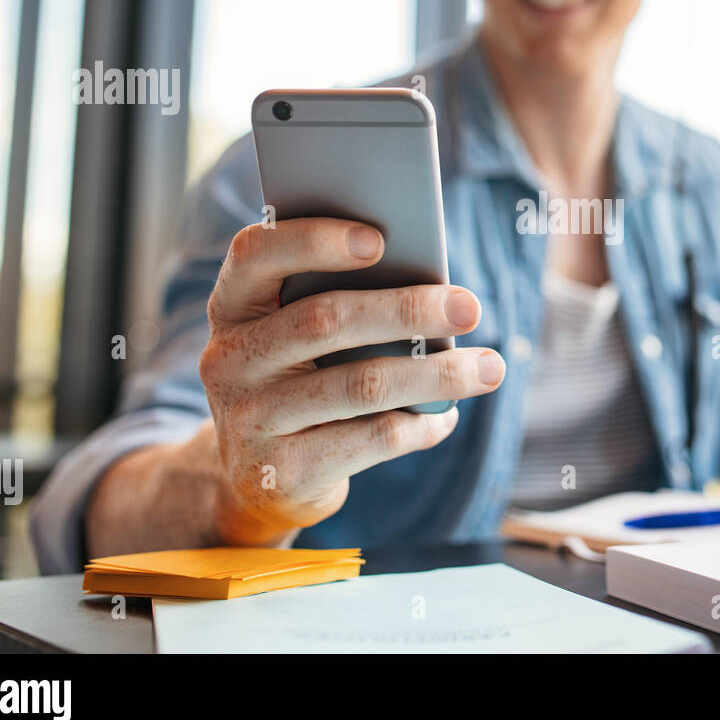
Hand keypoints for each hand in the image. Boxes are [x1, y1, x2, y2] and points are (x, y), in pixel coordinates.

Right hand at [198, 218, 505, 543]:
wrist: (254, 480)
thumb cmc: (299, 380)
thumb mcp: (295, 337)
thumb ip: (337, 302)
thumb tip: (435, 291)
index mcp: (234, 306)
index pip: (256, 254)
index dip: (313, 241)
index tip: (379, 239)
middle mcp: (230, 358)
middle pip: (326, 319)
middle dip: (407, 309)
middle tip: (470, 307)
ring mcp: (251, 419)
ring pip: (362, 385)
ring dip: (437, 373)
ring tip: (489, 367)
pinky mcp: (283, 471)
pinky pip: (373, 439)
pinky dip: (421, 424)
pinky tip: (447, 415)